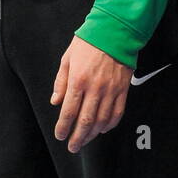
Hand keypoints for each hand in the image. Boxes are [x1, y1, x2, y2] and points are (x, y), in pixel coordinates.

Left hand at [51, 36, 131, 153]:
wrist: (114, 30)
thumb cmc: (88, 41)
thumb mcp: (67, 58)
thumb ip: (61, 82)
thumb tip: (55, 102)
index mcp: (78, 80)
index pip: (69, 111)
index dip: (63, 127)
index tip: (60, 135)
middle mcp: (95, 88)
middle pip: (85, 121)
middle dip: (78, 137)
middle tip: (72, 147)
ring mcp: (110, 90)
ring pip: (101, 120)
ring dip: (92, 134)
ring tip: (85, 141)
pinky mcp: (123, 89)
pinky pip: (117, 113)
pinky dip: (110, 124)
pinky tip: (103, 129)